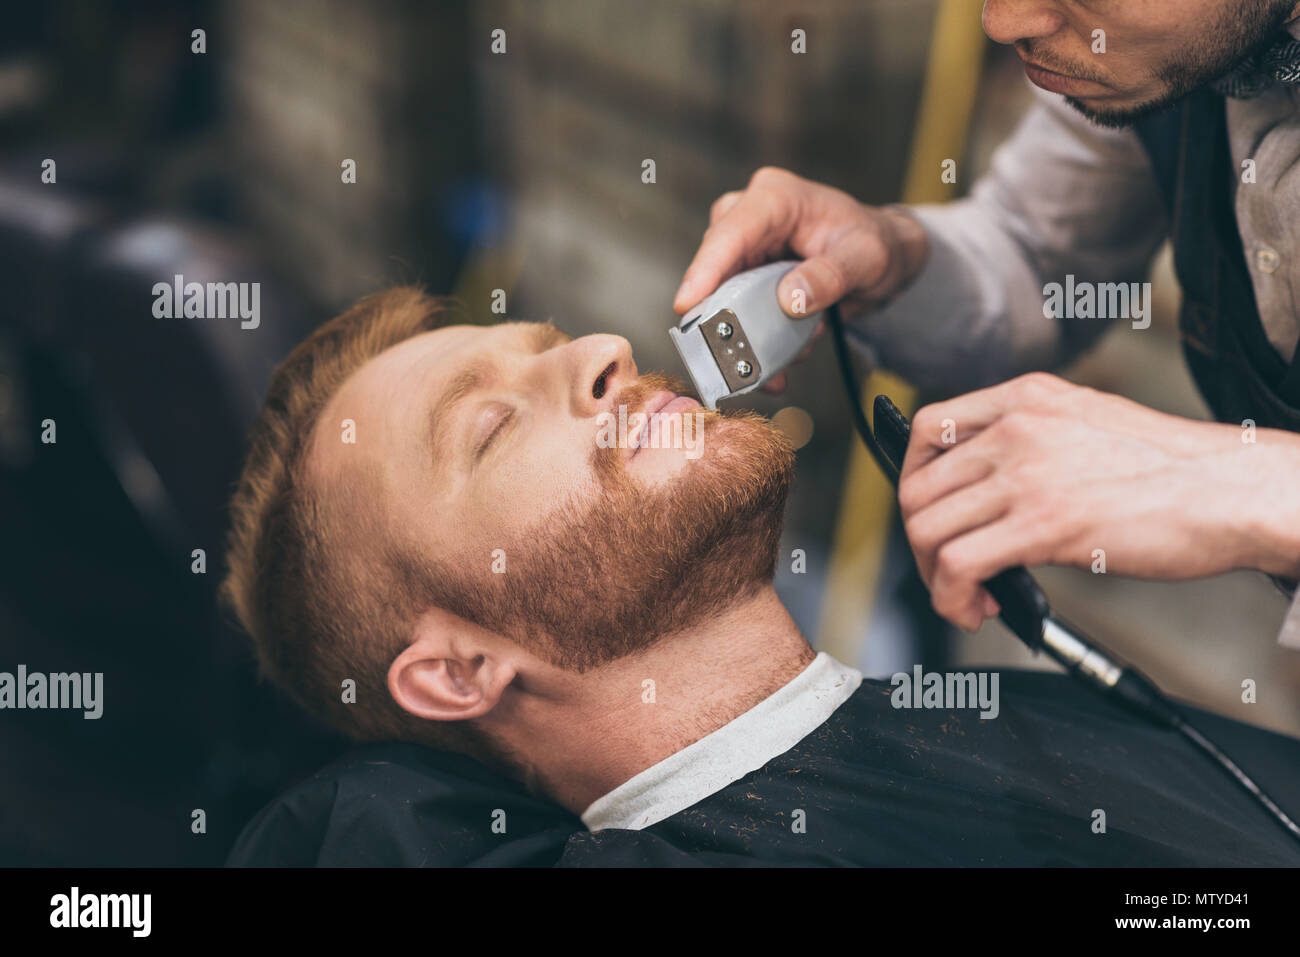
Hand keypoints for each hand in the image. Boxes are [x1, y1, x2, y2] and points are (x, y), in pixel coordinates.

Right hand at [673, 166, 927, 393]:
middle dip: (722, 314)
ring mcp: (745, 248)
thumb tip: (790, 299)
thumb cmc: (875, 244)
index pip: (732, 231)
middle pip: (716, 266)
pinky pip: (738, 312)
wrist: (883, 258)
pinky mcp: (747, 277)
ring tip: (769, 367)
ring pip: (722, 295)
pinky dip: (755, 343)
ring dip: (742, 335)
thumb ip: (830, 276)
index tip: (688, 306)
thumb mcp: (866, 258)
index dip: (705, 269)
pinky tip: (776, 366)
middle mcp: (751, 217)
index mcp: (776, 198)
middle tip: (729, 354)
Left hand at [897, 372, 1299, 631]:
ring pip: (927, 528)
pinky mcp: (1042, 523)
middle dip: (920, 541)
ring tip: (967, 597)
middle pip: (917, 487)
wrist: (1232, 490)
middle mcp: (1017, 428)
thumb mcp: (1086, 423)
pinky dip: (952, 597)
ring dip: (934, 577)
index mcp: (1026, 398)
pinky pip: (958, 564)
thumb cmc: (1172, 470)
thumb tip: (985, 487)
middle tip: (947, 571)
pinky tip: (980, 608)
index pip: (927, 428)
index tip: (928, 513)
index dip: (912, 478)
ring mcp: (1026, 473)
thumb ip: (1030, 440)